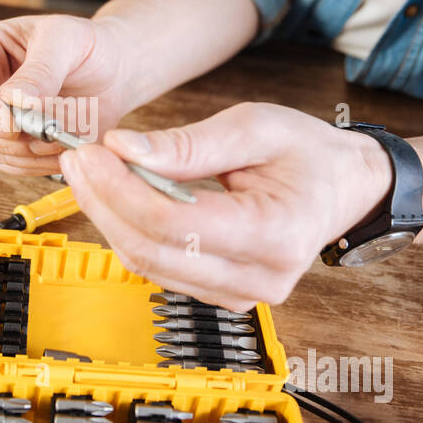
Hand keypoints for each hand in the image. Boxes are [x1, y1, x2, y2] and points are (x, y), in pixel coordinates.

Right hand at [0, 14, 135, 174]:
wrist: (111, 71)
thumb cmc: (86, 45)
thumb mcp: (67, 41)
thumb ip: (41, 69)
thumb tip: (14, 100)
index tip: (9, 123)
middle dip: (8, 136)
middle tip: (48, 133)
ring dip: (27, 152)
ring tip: (63, 137)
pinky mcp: (6, 143)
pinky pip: (11, 164)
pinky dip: (36, 164)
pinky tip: (61, 149)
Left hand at [56, 103, 393, 309]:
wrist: (344, 188)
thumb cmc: (307, 154)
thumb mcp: (255, 127)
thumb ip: (188, 144)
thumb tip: (122, 149)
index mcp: (275, 234)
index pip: (175, 225)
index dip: (121, 191)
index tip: (90, 155)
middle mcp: (259, 278)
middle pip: (153, 251)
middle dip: (104, 203)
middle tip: (77, 160)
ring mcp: (241, 295)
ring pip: (149, 265)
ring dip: (110, 218)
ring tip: (90, 172)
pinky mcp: (222, 295)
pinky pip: (160, 268)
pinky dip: (132, 232)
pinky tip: (117, 197)